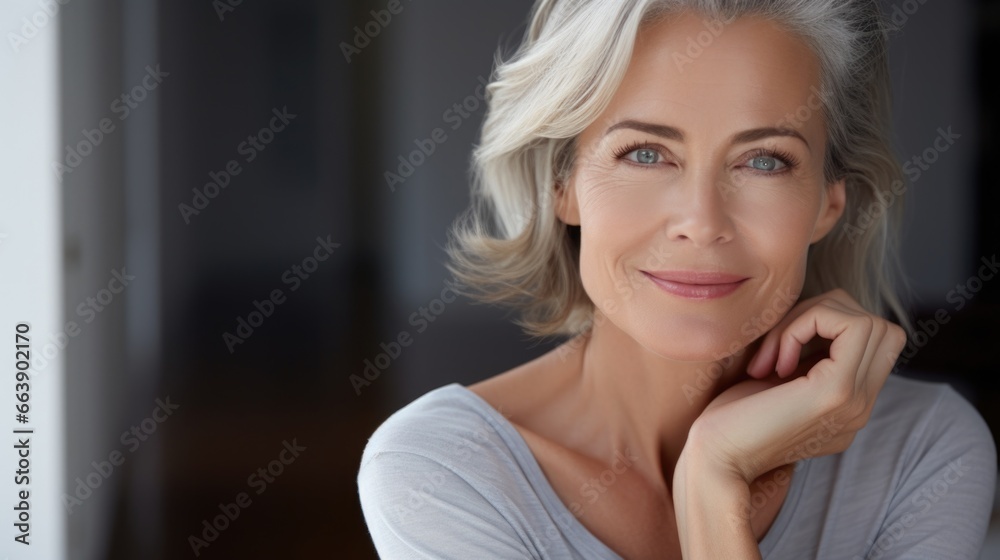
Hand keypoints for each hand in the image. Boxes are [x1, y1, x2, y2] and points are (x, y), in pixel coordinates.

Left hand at [683, 288, 907, 483]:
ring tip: (771, 358)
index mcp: (851, 404)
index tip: (785, 348)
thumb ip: (810, 360)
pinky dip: (803, 326)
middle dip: (821, 315)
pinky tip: (775, 364)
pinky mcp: (837, 392)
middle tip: (776, 347)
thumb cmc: (731, 419)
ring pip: (867, 322)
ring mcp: (856, 402)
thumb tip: (821, 316)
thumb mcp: (781, 383)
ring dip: (808, 320)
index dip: (830, 324)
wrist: (714, 459)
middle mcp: (863, 406)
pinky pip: (848, 327)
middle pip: (877, 326)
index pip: (877, 340)